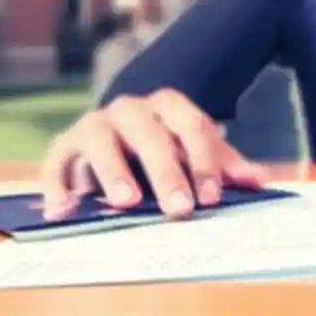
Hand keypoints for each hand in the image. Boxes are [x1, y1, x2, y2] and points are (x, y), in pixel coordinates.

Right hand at [39, 88, 269, 220]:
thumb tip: (260, 179)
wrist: (109, 149)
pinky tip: (63, 210)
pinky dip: (57, 186)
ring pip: (100, 137)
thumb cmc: (160, 153)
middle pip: (148, 132)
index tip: (211, 196)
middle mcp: (128, 110)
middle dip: (165, 171)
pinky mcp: (62, 149)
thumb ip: (221, 166)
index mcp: (165, 107)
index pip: (189, 124)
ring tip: (126, 202)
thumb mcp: (192, 156)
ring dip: (113, 170)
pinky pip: (55, 163)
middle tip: (179, 210)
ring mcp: (93, 126)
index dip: (203, 160)